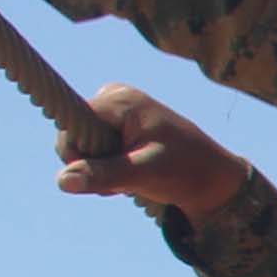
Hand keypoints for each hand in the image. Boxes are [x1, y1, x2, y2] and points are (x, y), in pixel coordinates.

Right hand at [54, 81, 247, 218]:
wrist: (214, 179)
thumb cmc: (185, 171)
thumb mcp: (143, 174)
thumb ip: (102, 174)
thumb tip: (62, 180)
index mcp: (120, 100)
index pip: (72, 128)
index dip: (80, 156)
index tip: (110, 172)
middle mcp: (115, 97)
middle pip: (75, 137)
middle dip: (94, 165)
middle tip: (127, 177)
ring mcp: (116, 110)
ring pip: (84, 147)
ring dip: (102, 169)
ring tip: (133, 174)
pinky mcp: (120, 124)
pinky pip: (96, 148)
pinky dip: (109, 167)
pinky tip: (131, 172)